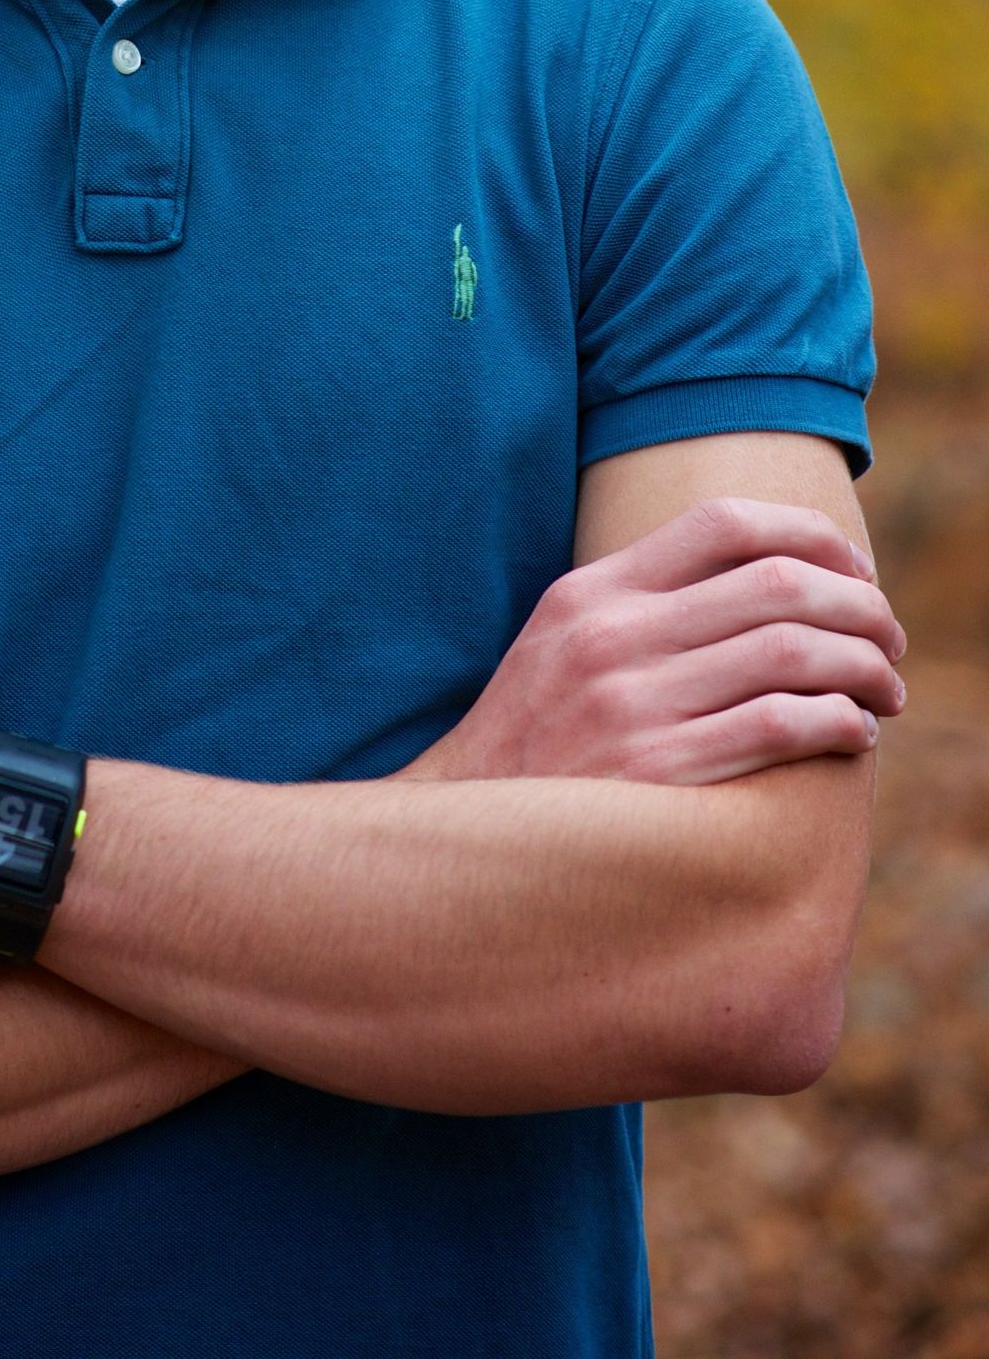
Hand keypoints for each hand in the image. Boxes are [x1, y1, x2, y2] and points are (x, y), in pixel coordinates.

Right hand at [411, 496, 905, 787]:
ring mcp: (632, 705)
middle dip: (860, 604)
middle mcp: (612, 637)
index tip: (852, 565)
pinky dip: (836, 722)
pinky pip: (779, 725)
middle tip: (890, 637)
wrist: (467, 833)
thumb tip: (760, 574)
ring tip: (885, 690)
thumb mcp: (560, 641)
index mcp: (591, 592)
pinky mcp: (658, 774)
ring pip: (792, 652)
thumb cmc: (534, 740)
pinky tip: (851, 735)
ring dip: (864, 667)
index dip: (808, 535)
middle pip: (776, 584)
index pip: (722, 524)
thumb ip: (639, 600)